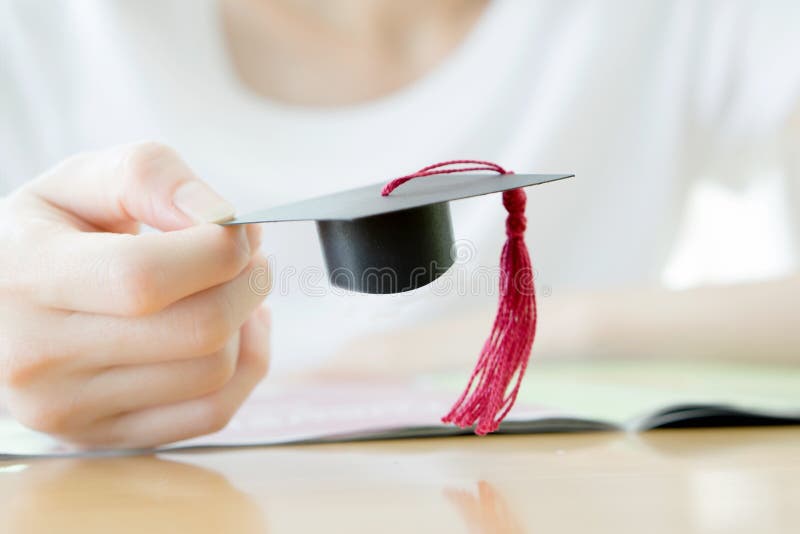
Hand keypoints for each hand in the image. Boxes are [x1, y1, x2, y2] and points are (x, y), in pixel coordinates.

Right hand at [0, 142, 270, 448]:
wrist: (0, 307)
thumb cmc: (49, 237)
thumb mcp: (80, 182)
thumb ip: (150, 176)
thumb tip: (222, 217)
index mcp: (29, 278)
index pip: (145, 278)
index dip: (218, 249)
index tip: (239, 229)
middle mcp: (41, 357)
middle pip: (198, 330)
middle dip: (248, 282)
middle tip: (249, 257)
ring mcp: (72, 409)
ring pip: (215, 373)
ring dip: (248, 323)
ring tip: (232, 289)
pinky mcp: (107, 436)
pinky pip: (213, 413)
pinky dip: (245, 367)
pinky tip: (235, 332)